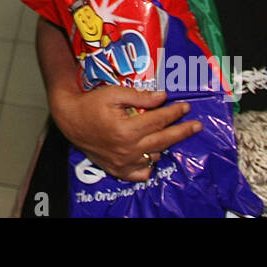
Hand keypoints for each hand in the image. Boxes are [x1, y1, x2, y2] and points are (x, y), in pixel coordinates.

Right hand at [50, 84, 201, 181]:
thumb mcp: (114, 93)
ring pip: (155, 156)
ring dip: (165, 145)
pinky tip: (153, 154)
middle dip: (182, 131)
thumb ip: (139, 96)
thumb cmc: (91, 104)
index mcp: (126, 129)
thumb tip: (163, 97)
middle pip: (164, 140)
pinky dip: (150, 165)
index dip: (174, 112)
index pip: (159, 120)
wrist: (70, 120)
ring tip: (171, 134)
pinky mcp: (118, 170)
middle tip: (196, 125)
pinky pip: (142, 173)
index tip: (185, 106)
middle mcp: (127, 149)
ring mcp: (123, 162)